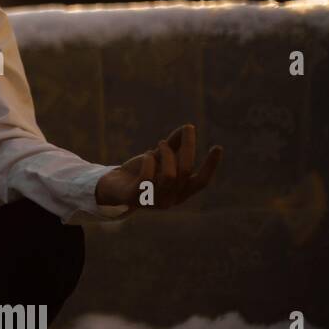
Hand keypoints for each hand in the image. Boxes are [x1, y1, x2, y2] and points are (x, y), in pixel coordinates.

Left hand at [95, 123, 221, 211]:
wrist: (111, 187)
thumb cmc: (138, 172)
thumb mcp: (159, 157)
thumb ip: (174, 145)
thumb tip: (189, 127)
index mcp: (180, 193)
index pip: (201, 182)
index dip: (211, 166)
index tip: (217, 147)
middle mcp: (170, 200)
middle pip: (186, 172)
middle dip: (188, 147)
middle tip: (186, 130)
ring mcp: (153, 201)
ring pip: (170, 175)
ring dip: (167, 154)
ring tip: (159, 144)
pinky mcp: (136, 198)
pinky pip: (147, 178)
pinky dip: (149, 162)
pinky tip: (147, 155)